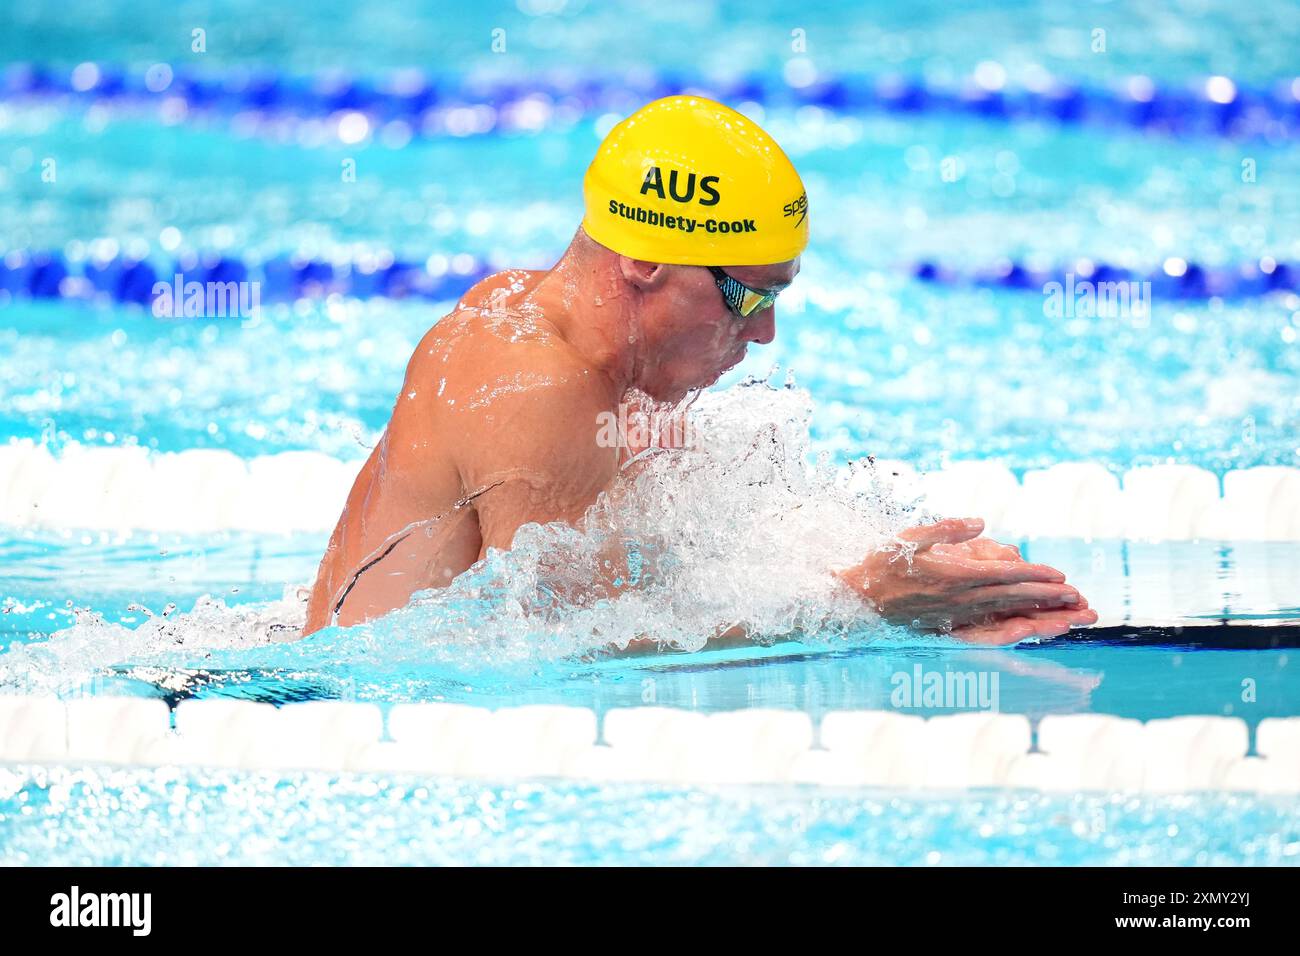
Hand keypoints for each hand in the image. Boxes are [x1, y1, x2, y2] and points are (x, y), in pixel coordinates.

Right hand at [835, 517, 1098, 645]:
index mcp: (952, 576)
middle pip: (1013, 598)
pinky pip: (988, 633)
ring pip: (1007, 617)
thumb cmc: (882, 564)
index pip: (1004, 576)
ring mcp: (956, 617)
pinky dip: (1014, 634)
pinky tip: (1031, 634)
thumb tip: (982, 522)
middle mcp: (959, 600)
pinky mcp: (951, 627)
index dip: (1034, 575)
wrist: (858, 600)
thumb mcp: (910, 537)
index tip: (1061, 575)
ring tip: (1070, 620)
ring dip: (1041, 618)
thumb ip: (946, 529)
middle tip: (1082, 599)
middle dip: (1049, 598)